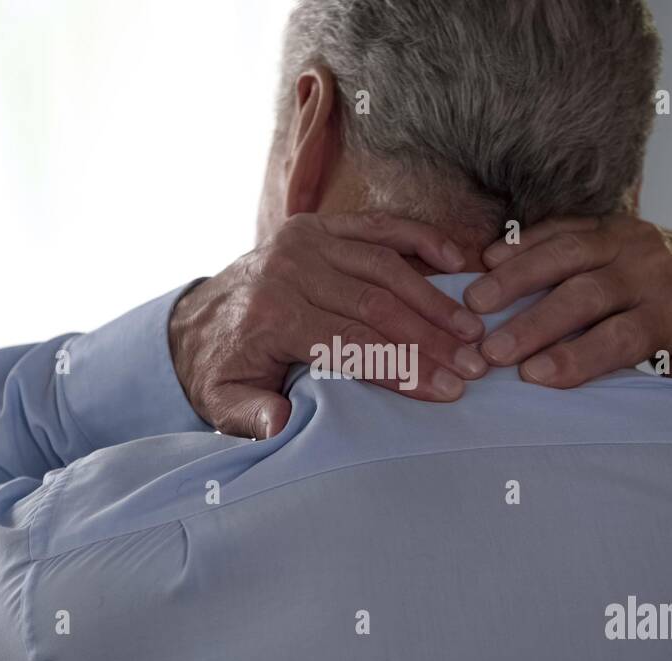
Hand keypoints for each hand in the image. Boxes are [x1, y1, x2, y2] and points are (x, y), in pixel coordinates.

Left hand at [169, 212, 488, 438]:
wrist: (196, 320)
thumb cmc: (221, 368)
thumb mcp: (221, 402)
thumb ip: (248, 416)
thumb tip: (280, 424)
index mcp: (273, 316)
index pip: (352, 344)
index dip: (404, 368)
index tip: (447, 390)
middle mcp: (291, 271)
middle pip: (376, 305)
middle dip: (431, 339)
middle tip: (475, 365)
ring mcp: (306, 242)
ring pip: (385, 267)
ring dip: (434, 299)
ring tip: (473, 330)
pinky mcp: (319, 225)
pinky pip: (378, 227)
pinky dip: (420, 239)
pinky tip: (458, 261)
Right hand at [466, 215, 671, 386]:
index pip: (620, 335)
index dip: (576, 356)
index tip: (534, 377)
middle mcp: (647, 270)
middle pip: (585, 295)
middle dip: (535, 323)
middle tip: (492, 349)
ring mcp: (624, 240)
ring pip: (565, 253)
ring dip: (516, 276)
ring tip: (475, 301)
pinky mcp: (605, 225)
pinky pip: (561, 227)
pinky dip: (523, 241)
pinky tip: (488, 259)